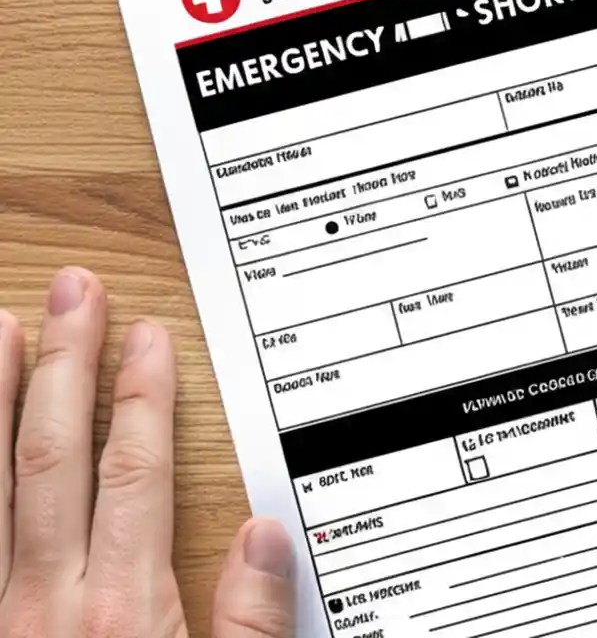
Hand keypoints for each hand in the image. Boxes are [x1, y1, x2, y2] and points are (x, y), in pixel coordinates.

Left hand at [0, 268, 295, 636]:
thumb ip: (250, 624)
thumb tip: (267, 537)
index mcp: (125, 615)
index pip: (134, 473)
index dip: (142, 396)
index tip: (144, 338)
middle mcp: (47, 606)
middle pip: (54, 457)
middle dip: (67, 365)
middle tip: (74, 295)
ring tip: (3, 332)